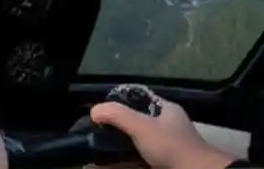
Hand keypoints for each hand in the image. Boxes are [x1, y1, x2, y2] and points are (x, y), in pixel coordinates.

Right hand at [90, 97, 233, 168]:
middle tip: (97, 137)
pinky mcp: (163, 165)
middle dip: (117, 132)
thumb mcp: (142, 125)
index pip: (140, 100)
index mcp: (166, 111)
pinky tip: (110, 165)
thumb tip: (94, 110)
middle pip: (137, 125)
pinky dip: (125, 163)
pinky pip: (139, 162)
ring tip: (98, 154)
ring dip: (119, 151)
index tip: (102, 113)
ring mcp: (166, 149)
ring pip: (137, 147)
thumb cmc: (169, 146)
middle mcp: (167, 128)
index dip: (121, 104)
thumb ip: (117, 115)